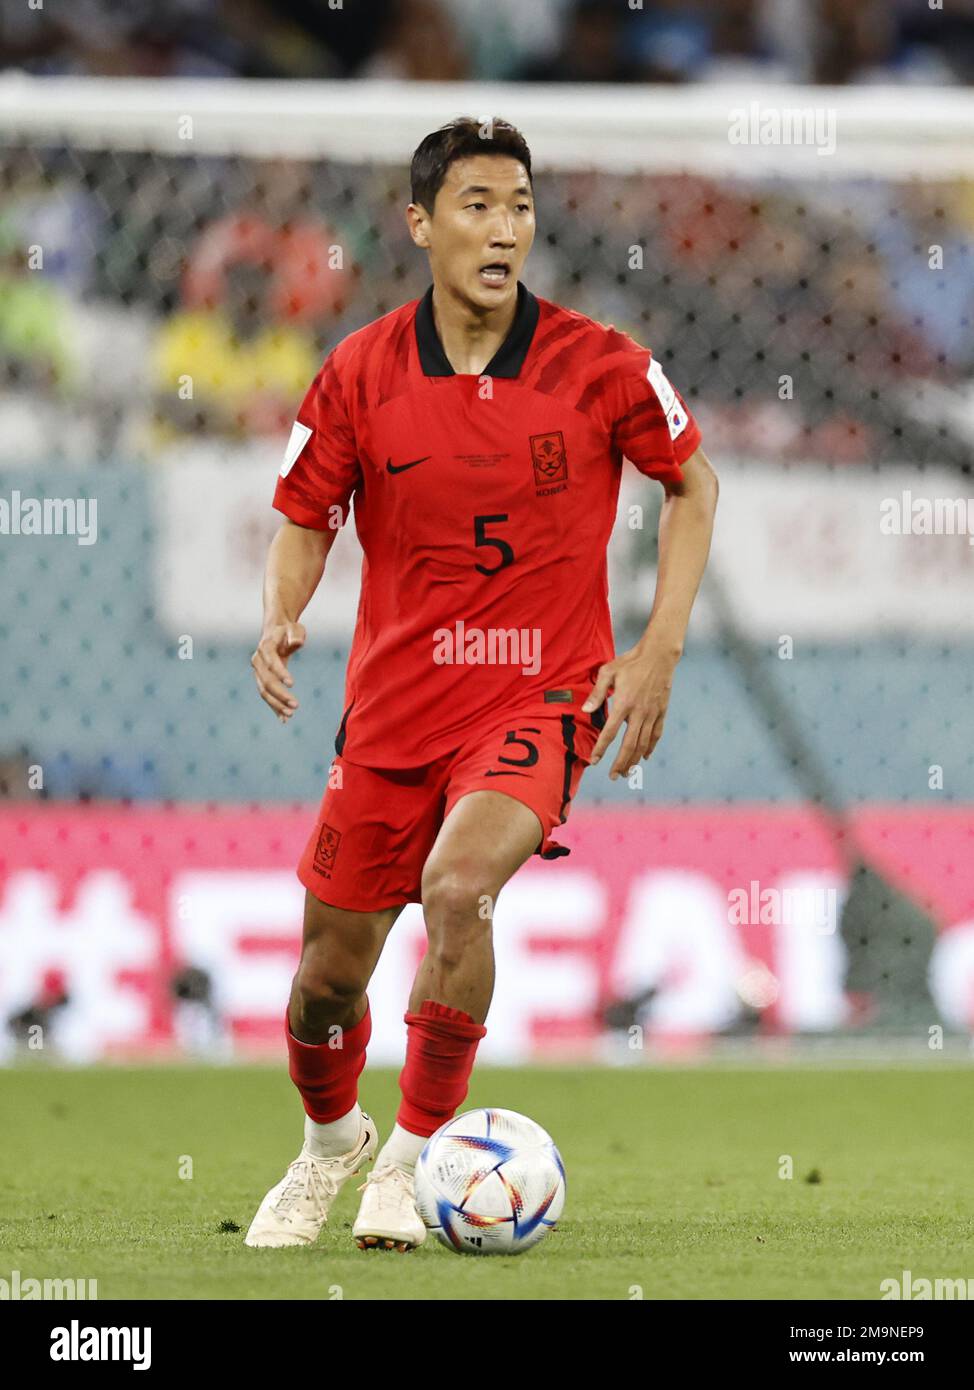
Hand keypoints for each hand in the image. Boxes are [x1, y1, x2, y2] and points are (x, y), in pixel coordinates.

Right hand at [251, 621, 305, 722]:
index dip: (280, 673)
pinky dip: (274, 707)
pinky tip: (283, 719)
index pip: (271, 662)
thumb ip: (296, 634)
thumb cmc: (288, 631)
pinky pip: (266, 695)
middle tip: (296, 706)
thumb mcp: (294, 628)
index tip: (292, 684)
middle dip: (280, 695)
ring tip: (290, 715)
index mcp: (265, 647)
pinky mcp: (261, 680)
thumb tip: (297, 643)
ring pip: (264, 691)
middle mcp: (257, 660)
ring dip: (276, 704)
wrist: (276, 632)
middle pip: (266, 681)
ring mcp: (257, 672)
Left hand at [582, 636, 681, 779]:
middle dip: (620, 762)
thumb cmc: (630, 662)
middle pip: (629, 744)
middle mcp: (639, 712)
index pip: (610, 732)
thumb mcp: (608, 672)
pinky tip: (645, 757)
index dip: (601, 748)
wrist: (658, 655)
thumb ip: (597, 693)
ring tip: (627, 772)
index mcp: (624, 703)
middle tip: (613, 776)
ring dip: (634, 760)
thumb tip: (585, 710)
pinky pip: (656, 734)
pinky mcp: (662, 711)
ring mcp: (652, 713)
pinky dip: (650, 747)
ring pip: (643, 743)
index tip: (594, 761)